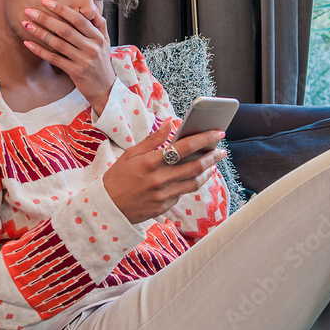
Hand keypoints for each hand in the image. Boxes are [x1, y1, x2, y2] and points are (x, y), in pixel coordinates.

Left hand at [22, 0, 114, 113]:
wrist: (105, 89)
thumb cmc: (102, 63)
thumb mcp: (106, 42)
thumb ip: (100, 24)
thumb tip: (93, 7)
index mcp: (98, 37)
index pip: (78, 19)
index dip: (61, 9)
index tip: (46, 2)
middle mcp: (91, 47)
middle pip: (65, 29)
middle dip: (46, 18)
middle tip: (29, 10)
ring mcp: (83, 60)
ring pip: (58, 43)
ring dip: (40, 33)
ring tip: (26, 24)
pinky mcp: (75, 71)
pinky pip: (54, 58)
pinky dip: (40, 50)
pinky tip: (28, 43)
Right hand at [103, 118, 227, 222]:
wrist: (107, 208)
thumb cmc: (117, 177)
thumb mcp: (131, 154)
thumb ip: (153, 139)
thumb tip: (171, 122)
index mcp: (150, 162)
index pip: (183, 148)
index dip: (203, 139)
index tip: (217, 133)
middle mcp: (159, 180)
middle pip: (194, 166)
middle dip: (212, 156)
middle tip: (222, 149)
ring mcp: (163, 196)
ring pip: (194, 182)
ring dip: (207, 172)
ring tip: (212, 163)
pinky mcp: (165, 207)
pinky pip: (182, 193)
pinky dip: (190, 183)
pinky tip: (193, 176)